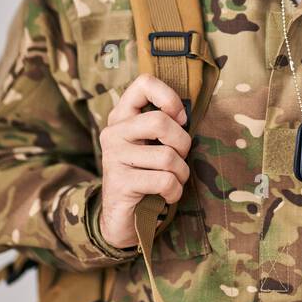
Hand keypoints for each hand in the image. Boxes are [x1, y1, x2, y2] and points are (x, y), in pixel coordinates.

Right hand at [96, 74, 191, 249]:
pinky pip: (164, 180)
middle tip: (179, 159)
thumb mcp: (152, 145)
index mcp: (122, 116)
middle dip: (182, 144)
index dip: (170, 97)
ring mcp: (114, 157)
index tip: (180, 118)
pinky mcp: (120, 183)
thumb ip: (164, 125)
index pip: (144, 83)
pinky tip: (167, 196)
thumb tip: (188, 114)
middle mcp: (113, 132)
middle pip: (160, 122)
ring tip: (174, 180)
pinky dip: (175, 191)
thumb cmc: (146, 175)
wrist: (122, 218)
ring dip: (181, 173)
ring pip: (167, 156)